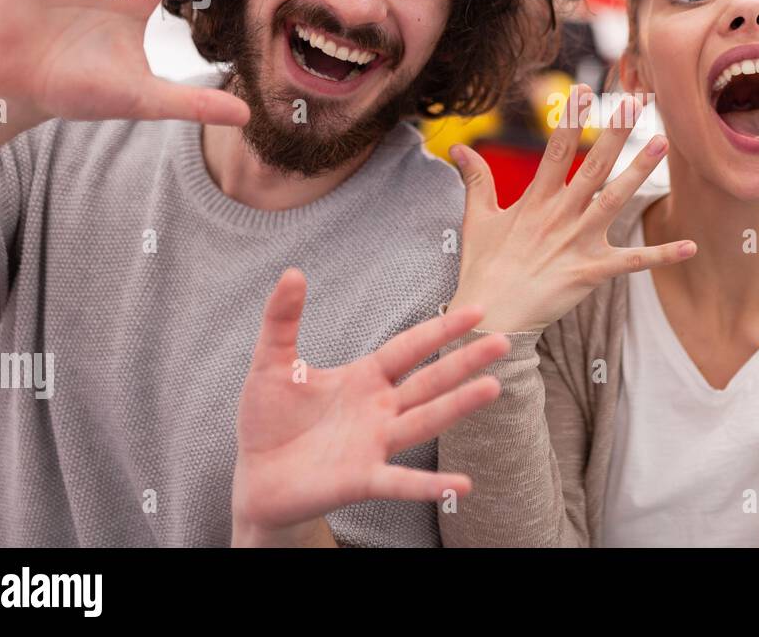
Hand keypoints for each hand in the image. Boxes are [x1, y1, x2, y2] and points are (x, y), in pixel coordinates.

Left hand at [231, 269, 509, 545]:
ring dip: (459, 406)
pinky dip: (430, 485)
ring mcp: (375, 445)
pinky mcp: (361, 480)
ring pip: (425, 421)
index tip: (478, 310)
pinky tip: (462, 486)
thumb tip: (291, 272)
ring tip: (494, 388)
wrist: (254, 479)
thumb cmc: (269, 422)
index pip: (410, 348)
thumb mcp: (271, 363)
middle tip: (504, 342)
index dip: (441, 329)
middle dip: (465, 362)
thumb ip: (283, 320)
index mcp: (364, 378)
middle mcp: (379, 410)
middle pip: (430, 381)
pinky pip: (400, 482)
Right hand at [448, 85, 696, 333]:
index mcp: (535, 200)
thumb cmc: (484, 268)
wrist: (490, 315)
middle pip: (593, 165)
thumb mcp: (477, 220)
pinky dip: (661, 255)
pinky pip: (632, 262)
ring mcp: (577, 242)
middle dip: (615, 131)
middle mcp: (560, 215)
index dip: (570, 117)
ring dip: (640, 171)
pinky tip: (690, 246)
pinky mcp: (591, 271)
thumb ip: (475, 180)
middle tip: (636, 101)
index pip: (556, 149)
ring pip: (615, 199)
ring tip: (662, 142)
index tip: (585, 88)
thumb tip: (457, 147)